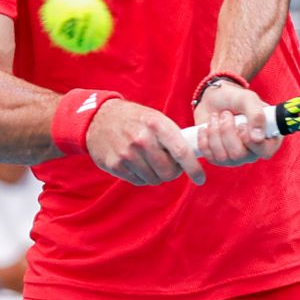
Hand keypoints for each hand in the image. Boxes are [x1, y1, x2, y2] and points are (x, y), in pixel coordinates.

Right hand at [86, 99, 206, 186]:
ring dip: (156, 175)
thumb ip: (172, 136)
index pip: (181, 152)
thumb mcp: (155, 118)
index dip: (194, 169)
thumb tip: (192, 157)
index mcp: (157, 124)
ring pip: (154, 179)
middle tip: (169, 166)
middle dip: (172, 172)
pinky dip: (142, 177)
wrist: (98, 118)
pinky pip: (139, 181)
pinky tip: (137, 164)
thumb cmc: (133, 119)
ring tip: (150, 162)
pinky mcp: (115, 165)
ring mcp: (127, 153)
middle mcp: (142, 139)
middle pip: (168, 171)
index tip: (200, 179)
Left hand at [194, 81, 281, 166]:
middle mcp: (253, 152)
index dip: (251, 141)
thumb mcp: (248, 99)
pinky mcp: (218, 158)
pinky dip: (204, 140)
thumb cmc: (235, 98)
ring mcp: (235, 157)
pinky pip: (209, 157)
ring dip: (215, 133)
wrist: (214, 98)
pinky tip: (205, 128)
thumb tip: (257, 138)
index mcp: (268, 138)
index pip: (265, 151)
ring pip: (223, 157)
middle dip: (227, 131)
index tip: (241, 124)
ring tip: (215, 117)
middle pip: (239, 155)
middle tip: (225, 114)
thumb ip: (256, 115)